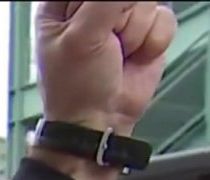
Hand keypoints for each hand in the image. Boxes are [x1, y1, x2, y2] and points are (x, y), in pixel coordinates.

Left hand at [36, 1, 176, 134]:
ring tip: (117, 53)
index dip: (100, 4)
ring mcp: (121, 17)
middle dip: (120, 17)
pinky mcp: (146, 30)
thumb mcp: (82, 37)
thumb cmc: (75, 86)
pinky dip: (153, 42)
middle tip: (106, 42)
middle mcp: (90, 6)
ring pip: (147, 1)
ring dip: (135, 33)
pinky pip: (165, 18)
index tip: (98, 21)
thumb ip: (105, 2)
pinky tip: (133, 57)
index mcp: (61, 4)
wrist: (100, 120)